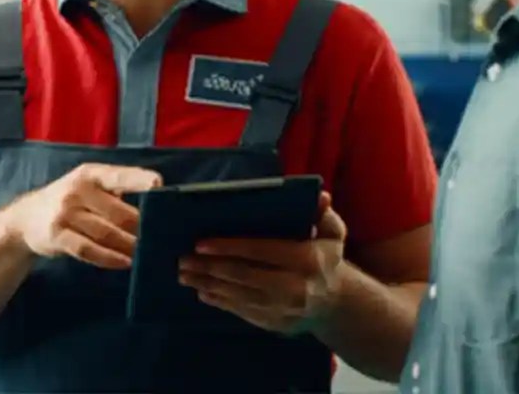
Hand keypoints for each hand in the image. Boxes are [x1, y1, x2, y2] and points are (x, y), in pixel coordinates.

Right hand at [8, 163, 161, 269]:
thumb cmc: (70, 200)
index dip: (140, 179)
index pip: (119, 175)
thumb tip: (156, 205)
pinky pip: (89, 250)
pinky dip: (110, 258)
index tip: (159, 185)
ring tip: (147, 254)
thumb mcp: (89, 185)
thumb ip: (117, 190)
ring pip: (107, 234)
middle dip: (142, 228)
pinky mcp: (57, 236)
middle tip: (161, 239)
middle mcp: (77, 190)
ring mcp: (65, 213)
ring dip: (130, 247)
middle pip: (119, 213)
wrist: (25, 218)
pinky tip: (125, 262)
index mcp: (90, 174)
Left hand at [178, 191, 346, 333]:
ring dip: (208, 284)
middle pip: (243, 275)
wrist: (335, 304)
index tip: (201, 243)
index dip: (229, 247)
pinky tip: (202, 291)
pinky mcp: (274, 324)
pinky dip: (220, 301)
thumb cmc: (325, 258)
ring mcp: (284, 310)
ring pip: (238, 296)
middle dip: (210, 267)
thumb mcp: (332, 232)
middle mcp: (295, 288)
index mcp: (307, 260)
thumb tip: (319, 194)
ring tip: (184, 274)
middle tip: (183, 259)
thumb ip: (322, 213)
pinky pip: (242, 312)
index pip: (261, 250)